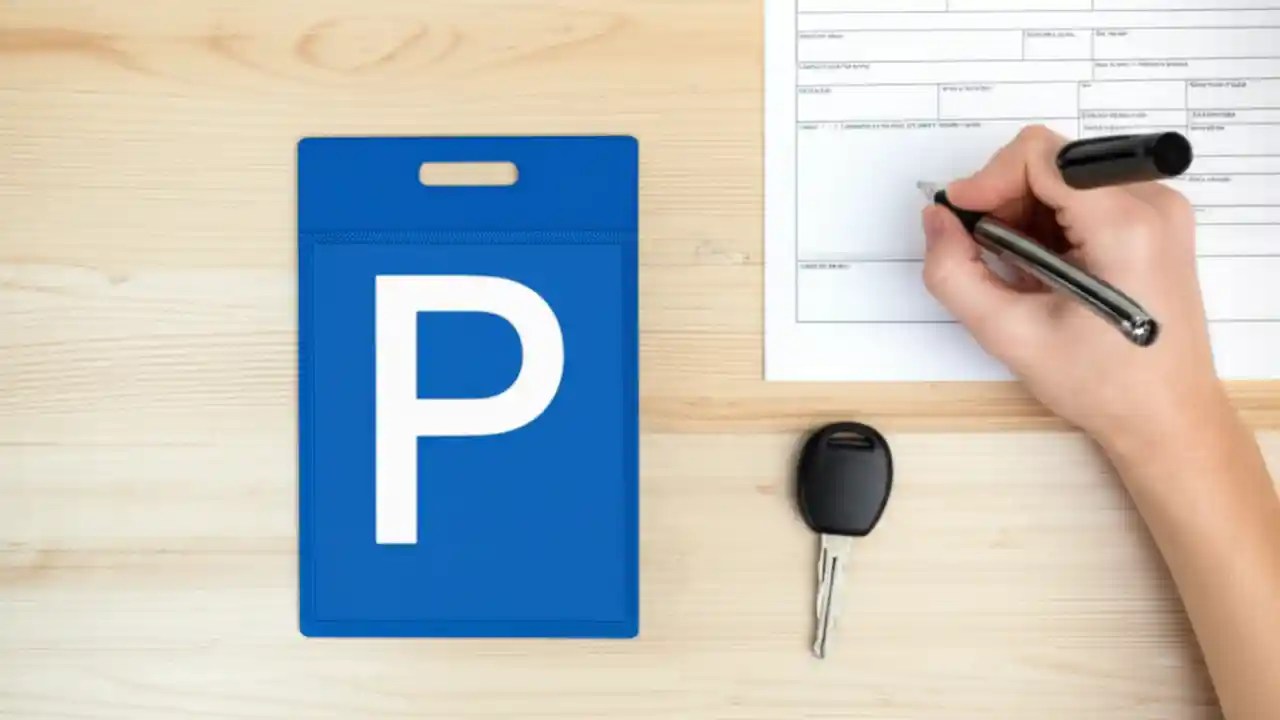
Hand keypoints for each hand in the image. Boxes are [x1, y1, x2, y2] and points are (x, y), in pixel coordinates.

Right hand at [921, 125, 1227, 452]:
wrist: (1166, 415)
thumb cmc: (1100, 384)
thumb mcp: (1009, 334)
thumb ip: (955, 272)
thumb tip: (935, 219)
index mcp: (1125, 227)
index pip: (1041, 155)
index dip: (988, 179)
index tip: (961, 216)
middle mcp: (1152, 203)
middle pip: (1052, 161)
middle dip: (1005, 199)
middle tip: (987, 254)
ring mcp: (1160, 209)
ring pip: (1065, 175)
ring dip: (1026, 213)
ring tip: (1020, 271)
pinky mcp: (1156, 221)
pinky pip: (1086, 193)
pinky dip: (1051, 221)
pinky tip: (1046, 268)